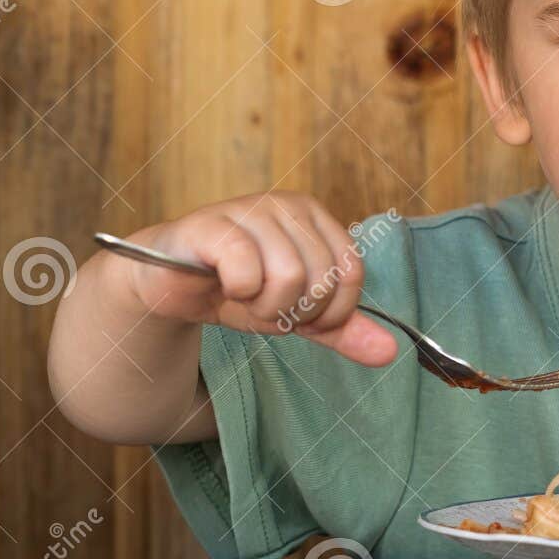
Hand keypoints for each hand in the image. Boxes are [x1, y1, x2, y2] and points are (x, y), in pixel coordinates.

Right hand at [117, 192, 396, 365]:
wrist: (168, 285)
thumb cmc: (238, 289)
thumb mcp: (296, 313)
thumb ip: (341, 329)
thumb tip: (389, 353)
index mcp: (316, 217)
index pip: (352, 273)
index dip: (332, 312)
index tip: (304, 318)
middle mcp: (288, 205)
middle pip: (321, 280)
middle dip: (293, 313)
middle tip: (264, 306)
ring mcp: (250, 208)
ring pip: (288, 277)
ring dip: (264, 307)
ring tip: (244, 297)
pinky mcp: (212, 224)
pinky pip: (247, 270)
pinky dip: (239, 293)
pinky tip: (224, 286)